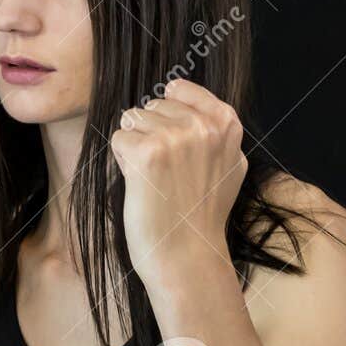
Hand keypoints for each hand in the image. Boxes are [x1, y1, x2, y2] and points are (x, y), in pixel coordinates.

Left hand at [109, 77, 246, 287]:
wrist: (186, 257)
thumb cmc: (200, 216)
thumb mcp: (227, 165)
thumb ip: (214, 129)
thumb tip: (182, 92)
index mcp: (226, 123)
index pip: (180, 89)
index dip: (168, 118)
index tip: (176, 151)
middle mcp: (203, 125)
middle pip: (153, 105)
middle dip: (152, 135)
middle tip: (168, 176)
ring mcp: (175, 137)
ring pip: (133, 120)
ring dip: (136, 149)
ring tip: (156, 182)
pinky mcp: (146, 153)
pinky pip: (119, 139)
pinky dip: (123, 163)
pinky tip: (142, 186)